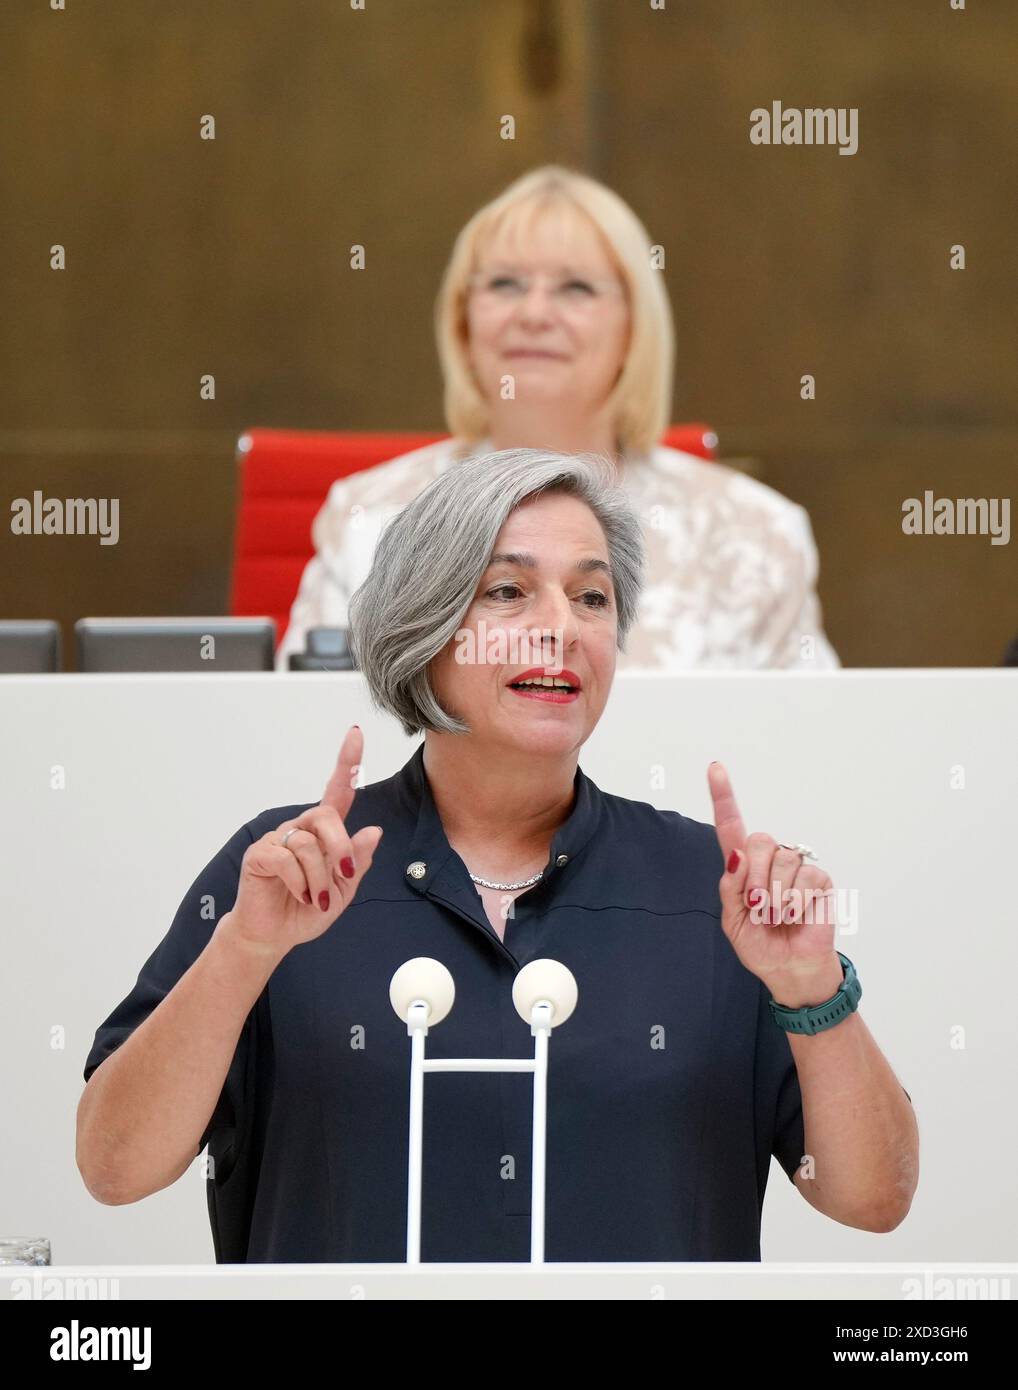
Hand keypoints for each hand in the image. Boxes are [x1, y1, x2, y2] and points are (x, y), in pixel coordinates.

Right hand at [224, 725, 382, 959]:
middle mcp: (300, 829)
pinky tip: (299, 895)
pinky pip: (285, 858)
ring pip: (307, 843)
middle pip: (325, 815)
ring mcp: (278, 839)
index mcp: (324, 834)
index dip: (348, 762)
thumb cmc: (307, 910)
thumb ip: (357, 862)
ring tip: (315, 898)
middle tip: (341, 877)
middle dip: (340, 847)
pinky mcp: (259, 855)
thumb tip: (374, 831)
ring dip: (318, 877)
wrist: (275, 935)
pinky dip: (299, 882)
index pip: (338, 791)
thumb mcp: (344, 890)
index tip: (356, 733)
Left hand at [708, 761, 841, 1004]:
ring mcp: (796, 867)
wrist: (789, 969)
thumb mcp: (733, 920)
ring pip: (782, 860)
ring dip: (776, 897)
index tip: (715, 768)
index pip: (732, 826)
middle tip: (759, 907)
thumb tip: (736, 856)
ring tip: (779, 916)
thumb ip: (731, 888)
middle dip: (754, 878)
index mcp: (743, 867)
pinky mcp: (819, 879)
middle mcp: (770, 860)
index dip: (723, 796)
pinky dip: (797, 901)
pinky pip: (806, 877)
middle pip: (758, 841)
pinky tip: (797, 915)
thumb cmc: (761, 944)